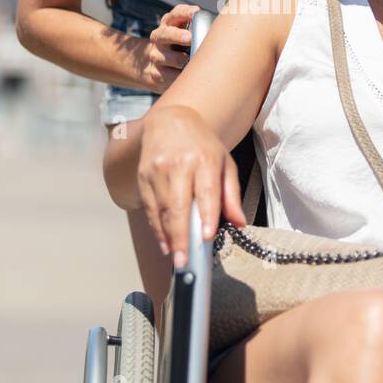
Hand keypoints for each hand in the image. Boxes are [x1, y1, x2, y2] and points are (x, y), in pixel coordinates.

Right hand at [138, 105, 245, 267]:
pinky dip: (156, 227)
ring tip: (175, 257)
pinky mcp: (143, 176)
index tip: (206, 236)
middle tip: (184, 261)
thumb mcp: (224, 163)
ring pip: (161, 209)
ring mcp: (157, 170)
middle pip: (178, 205)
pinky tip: (164, 242)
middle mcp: (178, 164)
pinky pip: (149, 207)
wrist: (170, 121)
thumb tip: (239, 222)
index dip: (206, 215)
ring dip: (167, 236)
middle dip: (181, 236)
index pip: (206, 191)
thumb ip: (231, 194)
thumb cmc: (201, 145)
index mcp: (204, 159)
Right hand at [140, 4, 199, 93]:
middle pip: (165, 33)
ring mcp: (156, 55)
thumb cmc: (185, 47)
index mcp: (170, 23)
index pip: (176, 13)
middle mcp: (159, 37)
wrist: (162, 67)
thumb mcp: (190, 33)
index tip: (196, 12)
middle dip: (177, 35)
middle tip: (189, 38)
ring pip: (164, 57)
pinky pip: (166, 75)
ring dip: (178, 59)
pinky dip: (176, 76)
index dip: (185, 12)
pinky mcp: (156, 72)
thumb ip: (202, 29)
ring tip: (188, 60)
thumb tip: (223, 30)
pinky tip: (185, 75)